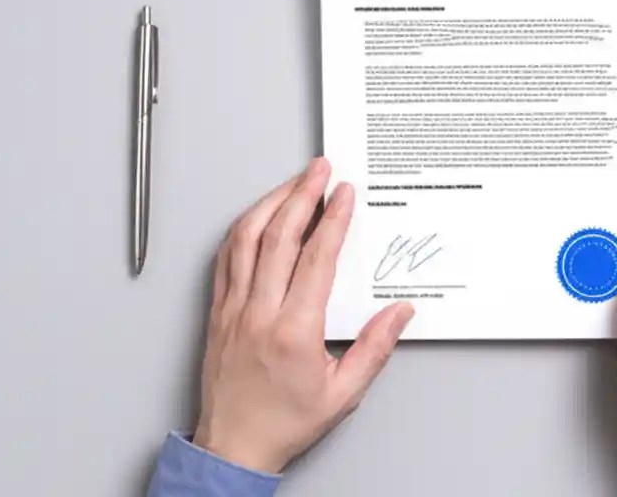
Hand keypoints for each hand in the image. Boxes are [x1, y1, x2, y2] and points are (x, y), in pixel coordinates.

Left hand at [192, 157, 413, 473]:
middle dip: (302, 194)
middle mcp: (258, 313)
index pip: (315, 258)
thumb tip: (399, 313)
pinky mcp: (217, 312)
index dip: (333, 219)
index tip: (344, 194)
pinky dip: (241, 229)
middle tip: (319, 169)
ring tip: (292, 183)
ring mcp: (232, 309)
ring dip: (270, 203)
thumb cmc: (283, 424)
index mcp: (293, 330)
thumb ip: (374, 348)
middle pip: (279, 236)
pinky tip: (256, 217)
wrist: (233, 447)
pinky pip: (225, 258)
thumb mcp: (343, 394)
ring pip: (246, 239)